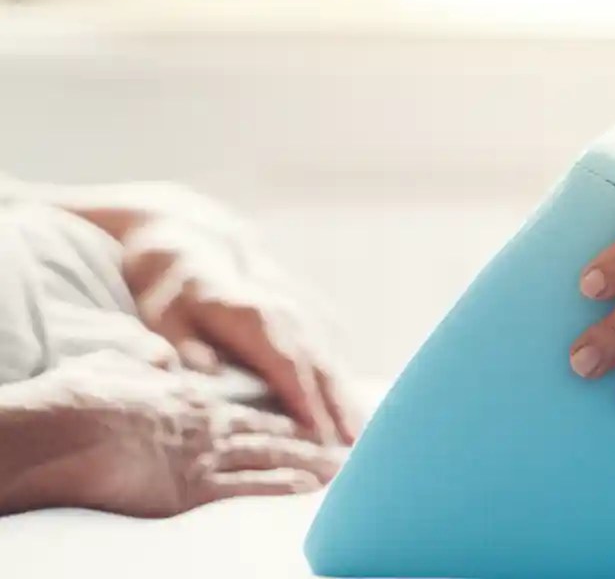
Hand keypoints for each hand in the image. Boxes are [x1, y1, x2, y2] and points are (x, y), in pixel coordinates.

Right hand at [3, 352, 341, 517]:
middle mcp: (207, 422)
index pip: (245, 406)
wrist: (65, 428)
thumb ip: (148, 363)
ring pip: (269, 456)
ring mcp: (204, 454)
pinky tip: (307, 488)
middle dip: (310, 435)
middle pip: (270, 429)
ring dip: (307, 462)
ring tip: (338, 467)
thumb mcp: (117, 366)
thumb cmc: (81, 401)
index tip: (307, 416)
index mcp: (190, 396)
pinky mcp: (194, 487)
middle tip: (343, 441)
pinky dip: (281, 487)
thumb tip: (165, 359)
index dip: (280, 412)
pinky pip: (249, 487)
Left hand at [115, 212, 358, 445]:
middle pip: (320, 365)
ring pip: (333, 358)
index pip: (288, 365)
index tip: (319, 434)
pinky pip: (335, 350)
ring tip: (361, 435)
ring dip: (347, 396)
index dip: (305, 400)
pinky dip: (344, 378)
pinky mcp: (313, 314)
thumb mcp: (166, 318)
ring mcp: (305, 311)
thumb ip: (185, 344)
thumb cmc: (175, 298)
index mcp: (254, 317)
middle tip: (354, 448)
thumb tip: (204, 368)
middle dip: (338, 407)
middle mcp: (288, 312)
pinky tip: (353, 407)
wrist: (194, 253)